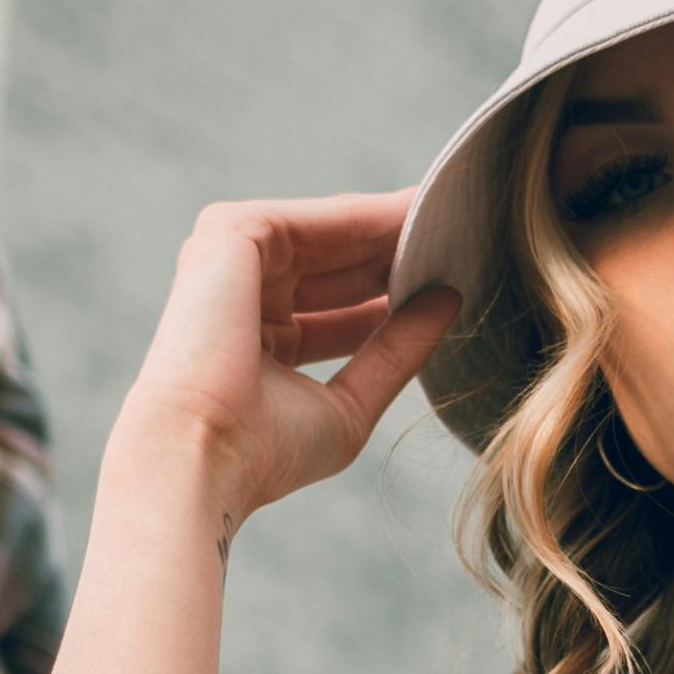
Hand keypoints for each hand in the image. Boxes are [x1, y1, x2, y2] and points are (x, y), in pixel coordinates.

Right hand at [111, 195, 458, 529]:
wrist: (202, 456)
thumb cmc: (264, 453)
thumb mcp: (351, 403)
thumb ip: (397, 351)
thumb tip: (449, 301)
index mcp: (260, 339)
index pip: (339, 304)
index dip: (396, 293)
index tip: (456, 282)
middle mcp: (240, 293)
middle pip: (338, 262)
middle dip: (401, 254)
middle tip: (471, 241)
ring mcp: (230, 260)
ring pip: (331, 234)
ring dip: (393, 230)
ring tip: (460, 224)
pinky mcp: (230, 234)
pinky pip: (317, 219)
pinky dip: (369, 218)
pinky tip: (420, 218)